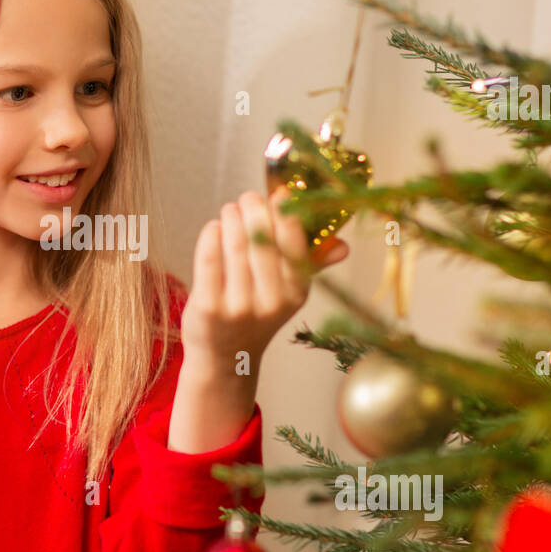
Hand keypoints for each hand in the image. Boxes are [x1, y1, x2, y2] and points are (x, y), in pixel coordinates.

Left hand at [181, 186, 349, 372]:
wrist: (225, 358)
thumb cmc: (257, 315)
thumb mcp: (289, 294)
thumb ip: (312, 265)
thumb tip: (343, 245)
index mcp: (296, 294)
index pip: (295, 245)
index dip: (286, 214)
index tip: (279, 194)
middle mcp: (270, 302)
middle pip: (262, 241)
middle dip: (255, 210)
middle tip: (249, 197)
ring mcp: (237, 306)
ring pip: (234, 246)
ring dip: (232, 219)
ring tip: (231, 210)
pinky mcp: (207, 308)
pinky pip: (208, 259)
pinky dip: (211, 235)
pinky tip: (215, 228)